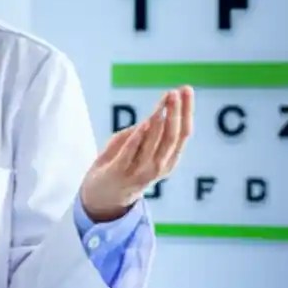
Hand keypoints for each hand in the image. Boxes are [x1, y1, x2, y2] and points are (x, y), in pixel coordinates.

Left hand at [81, 86, 193, 221]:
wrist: (100, 197)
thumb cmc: (122, 166)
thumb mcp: (137, 147)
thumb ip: (147, 132)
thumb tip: (159, 111)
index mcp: (167, 160)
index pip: (182, 133)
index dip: (186, 111)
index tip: (186, 90)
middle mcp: (158, 167)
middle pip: (173, 137)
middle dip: (177, 113)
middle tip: (177, 92)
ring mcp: (139, 171)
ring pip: (155, 145)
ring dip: (160, 121)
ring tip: (164, 101)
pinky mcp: (119, 172)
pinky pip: (131, 153)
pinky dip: (139, 138)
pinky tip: (145, 123)